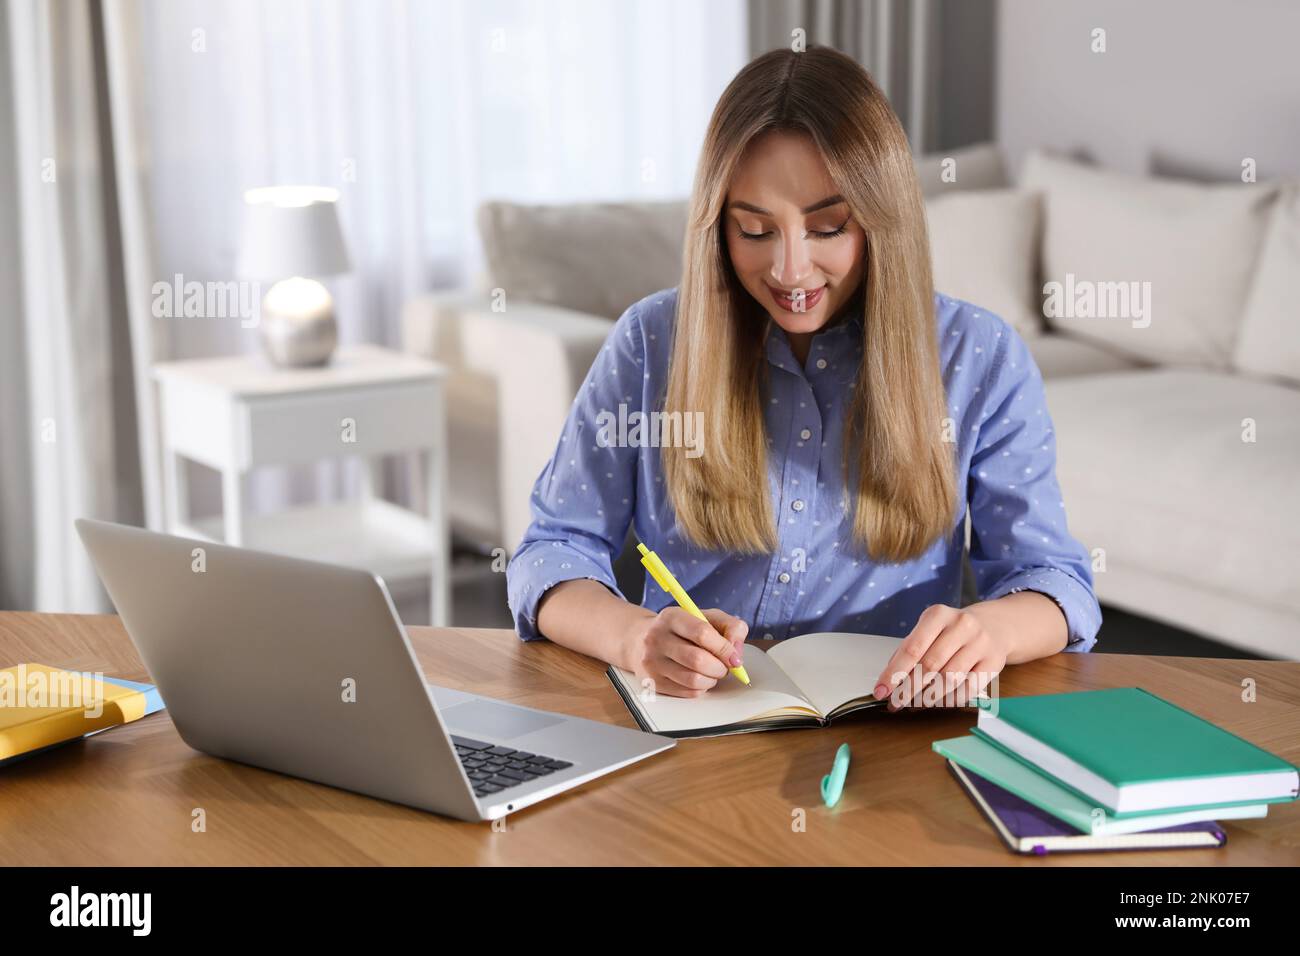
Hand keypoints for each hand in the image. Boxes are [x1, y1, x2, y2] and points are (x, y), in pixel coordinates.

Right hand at [628, 607, 747, 698]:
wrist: (640, 640)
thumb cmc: (682, 629)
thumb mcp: (707, 617)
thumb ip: (731, 627)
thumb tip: (736, 654)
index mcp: (671, 617)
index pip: (702, 633)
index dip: (724, 648)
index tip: (734, 658)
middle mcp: (657, 638)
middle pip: (698, 660)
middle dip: (720, 668)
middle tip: (724, 667)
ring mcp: (652, 662)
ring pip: (694, 680)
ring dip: (712, 680)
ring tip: (712, 672)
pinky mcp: (652, 682)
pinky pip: (687, 692)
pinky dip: (701, 688)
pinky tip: (699, 678)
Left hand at [872, 604, 1008, 709]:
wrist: (994, 625)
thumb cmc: (952, 631)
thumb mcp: (929, 629)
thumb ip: (909, 650)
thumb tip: (890, 680)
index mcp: (938, 615)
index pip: (912, 649)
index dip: (894, 673)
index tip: (881, 691)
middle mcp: (961, 625)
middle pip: (930, 665)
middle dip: (909, 689)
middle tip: (896, 703)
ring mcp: (980, 643)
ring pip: (949, 679)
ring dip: (929, 697)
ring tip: (916, 704)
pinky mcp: (994, 662)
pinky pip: (969, 688)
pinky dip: (951, 699)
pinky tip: (940, 702)